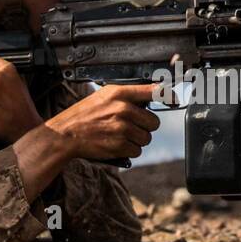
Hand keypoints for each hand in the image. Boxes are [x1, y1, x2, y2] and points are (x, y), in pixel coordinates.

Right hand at [44, 84, 160, 160]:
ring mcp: (121, 128)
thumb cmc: (84, 115)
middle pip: (153, 121)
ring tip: (120, 136)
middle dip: (144, 127)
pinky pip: (137, 150)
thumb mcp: (103, 96)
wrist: (66, 134)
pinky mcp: (119, 145)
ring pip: (146, 138)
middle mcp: (122, 109)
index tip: (174, 99)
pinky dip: (129, 151)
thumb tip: (150, 95)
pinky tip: (116, 144)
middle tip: (130, 127)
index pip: (152, 91)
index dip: (167, 95)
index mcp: (119, 94)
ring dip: (137, 140)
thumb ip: (126, 95)